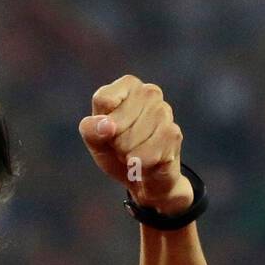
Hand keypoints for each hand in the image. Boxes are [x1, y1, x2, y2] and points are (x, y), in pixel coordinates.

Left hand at [79, 74, 191, 215]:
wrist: (143, 178)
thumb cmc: (117, 151)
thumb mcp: (95, 140)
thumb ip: (91, 129)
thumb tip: (106, 126)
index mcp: (128, 86)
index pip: (103, 99)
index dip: (100, 123)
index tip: (108, 130)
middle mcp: (149, 92)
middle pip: (116, 123)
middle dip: (115, 142)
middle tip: (123, 146)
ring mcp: (165, 112)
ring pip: (130, 140)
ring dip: (127, 155)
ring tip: (134, 152)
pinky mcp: (173, 134)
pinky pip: (145, 154)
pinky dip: (139, 164)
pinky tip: (146, 161)